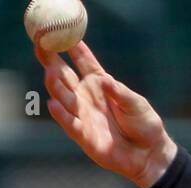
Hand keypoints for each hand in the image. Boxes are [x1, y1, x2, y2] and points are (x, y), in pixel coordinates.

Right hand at [35, 42, 176, 187]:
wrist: (149, 154)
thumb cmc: (145, 125)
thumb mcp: (136, 104)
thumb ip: (119, 92)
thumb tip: (103, 80)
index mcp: (100, 84)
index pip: (82, 61)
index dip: (72, 47)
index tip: (61, 31)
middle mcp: (86, 96)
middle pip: (63, 75)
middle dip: (51, 60)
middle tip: (41, 45)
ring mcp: (82, 114)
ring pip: (63, 97)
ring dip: (56, 85)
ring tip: (52, 73)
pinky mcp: (83, 135)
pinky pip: (69, 123)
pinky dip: (62, 115)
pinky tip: (54, 104)